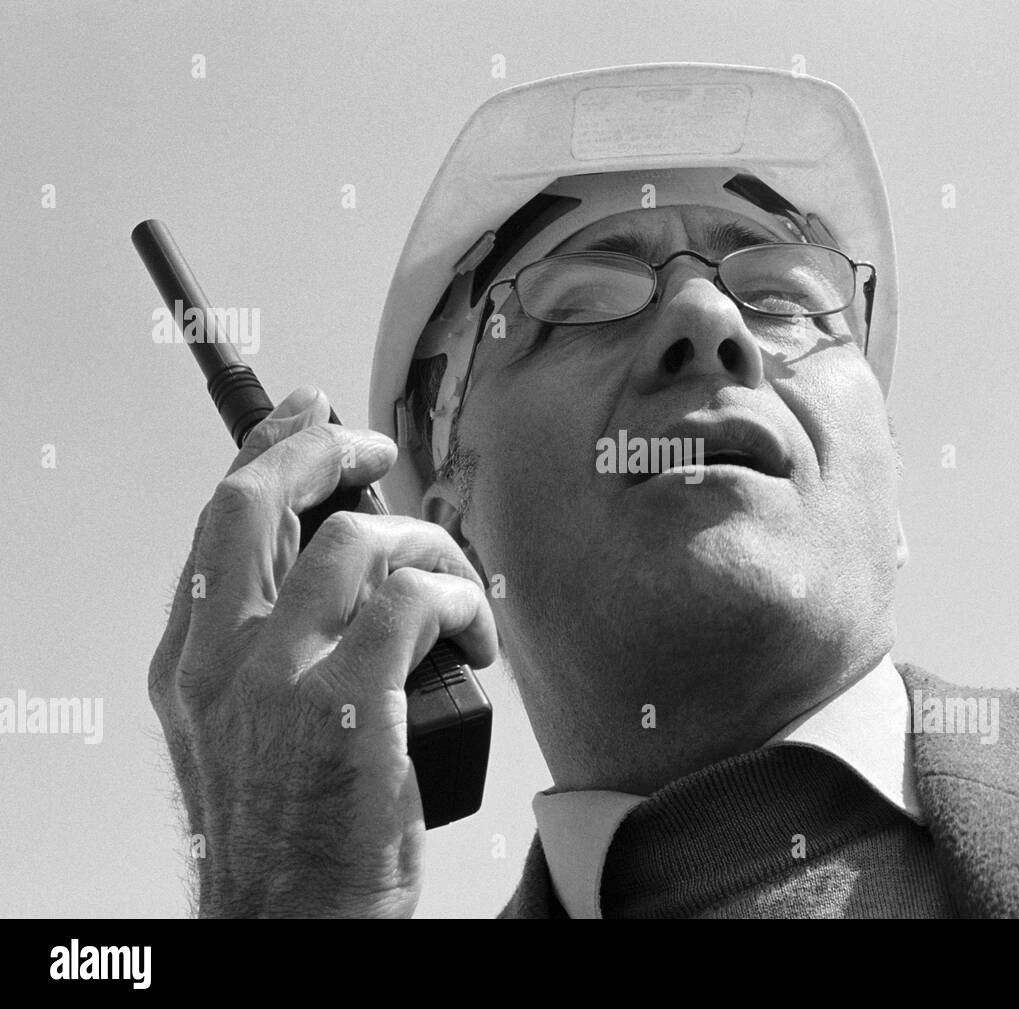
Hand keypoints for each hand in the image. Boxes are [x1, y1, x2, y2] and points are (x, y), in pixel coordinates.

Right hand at [149, 387, 497, 916]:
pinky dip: (461, 601)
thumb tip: (339, 573)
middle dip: (321, 450)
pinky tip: (477, 639)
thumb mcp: (251, 733)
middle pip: (257, 501)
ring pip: (356, 543)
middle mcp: (221, 660)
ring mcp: (279, 678)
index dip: (264, 453)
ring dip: (427, 545)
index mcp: (193, 663)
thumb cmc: (290, 834)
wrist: (290, 924)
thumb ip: (273, 651)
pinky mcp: (347, 704)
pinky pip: (418, 599)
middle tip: (374, 451)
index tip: (303, 416)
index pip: (218, 525)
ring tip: (455, 589)